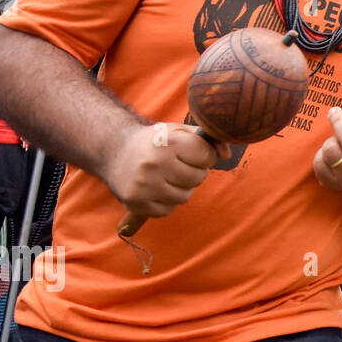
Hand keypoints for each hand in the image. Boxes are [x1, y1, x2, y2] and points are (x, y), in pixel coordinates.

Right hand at [102, 122, 229, 222]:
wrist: (114, 149)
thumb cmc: (155, 141)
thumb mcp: (179, 131)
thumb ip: (206, 140)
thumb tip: (227, 154)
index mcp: (168, 141)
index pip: (206, 156)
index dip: (205, 155)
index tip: (194, 153)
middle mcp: (155, 163)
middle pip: (198, 178)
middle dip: (195, 172)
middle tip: (180, 165)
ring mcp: (144, 185)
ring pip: (184, 197)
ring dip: (182, 188)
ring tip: (168, 176)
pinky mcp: (136, 202)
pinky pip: (168, 210)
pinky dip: (167, 201)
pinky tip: (157, 187)